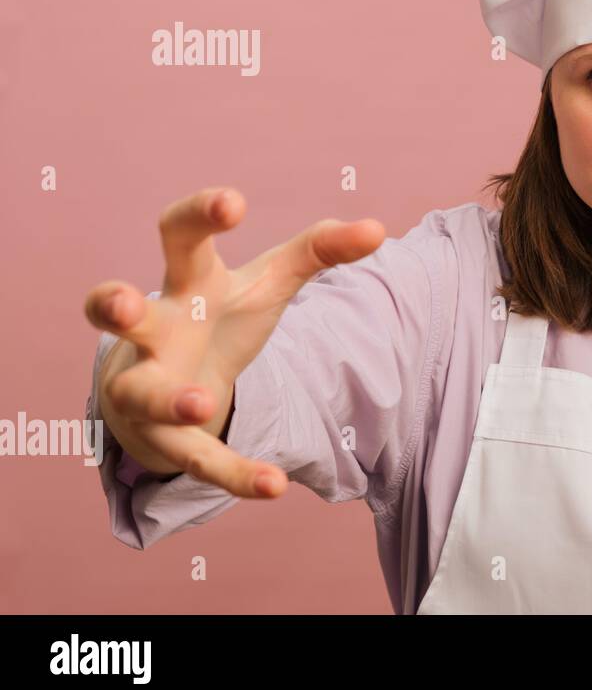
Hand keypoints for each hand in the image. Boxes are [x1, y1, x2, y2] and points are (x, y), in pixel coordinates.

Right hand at [84, 187, 384, 498]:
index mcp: (186, 282)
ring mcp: (149, 385)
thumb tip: (378, 228)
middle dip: (115, 306)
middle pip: (120, 312)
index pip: (178, 237)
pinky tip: (275, 486)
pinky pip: (198, 460)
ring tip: (203, 402)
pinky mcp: (169, 439)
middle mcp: (156, 330)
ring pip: (142, 392)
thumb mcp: (271, 280)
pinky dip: (235, 474)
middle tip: (127, 303)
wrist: (167, 382)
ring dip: (168, 397)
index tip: (232, 203)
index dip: (197, 215)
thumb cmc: (220, 314)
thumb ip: (320, 250)